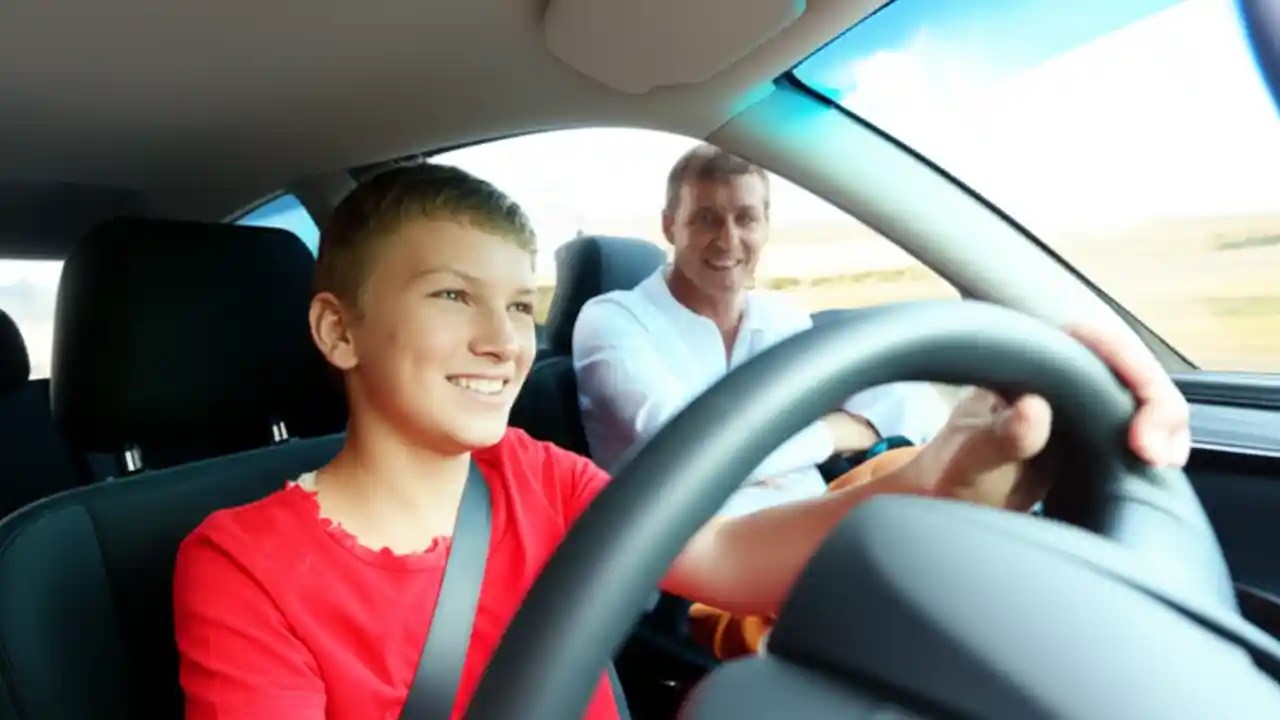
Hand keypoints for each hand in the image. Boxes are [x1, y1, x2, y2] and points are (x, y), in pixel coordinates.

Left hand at [904, 322, 1190, 509]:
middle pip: (1133, 370)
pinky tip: (1158, 464)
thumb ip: (1003, 435)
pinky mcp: (1093, 428)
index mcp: (1031, 360)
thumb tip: (1034, 409)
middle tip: (1154, 454)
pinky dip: (1159, 441)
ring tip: (1160, 462)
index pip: (1101, 343)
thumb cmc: (956, 470)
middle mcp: (1060, 372)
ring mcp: (1080, 400)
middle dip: (1159, 406)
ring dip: (1166, 425)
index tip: (1141, 430)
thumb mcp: (974, 456)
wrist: (951, 496)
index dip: (1134, 376)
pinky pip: (1140, 424)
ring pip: (1145, 397)